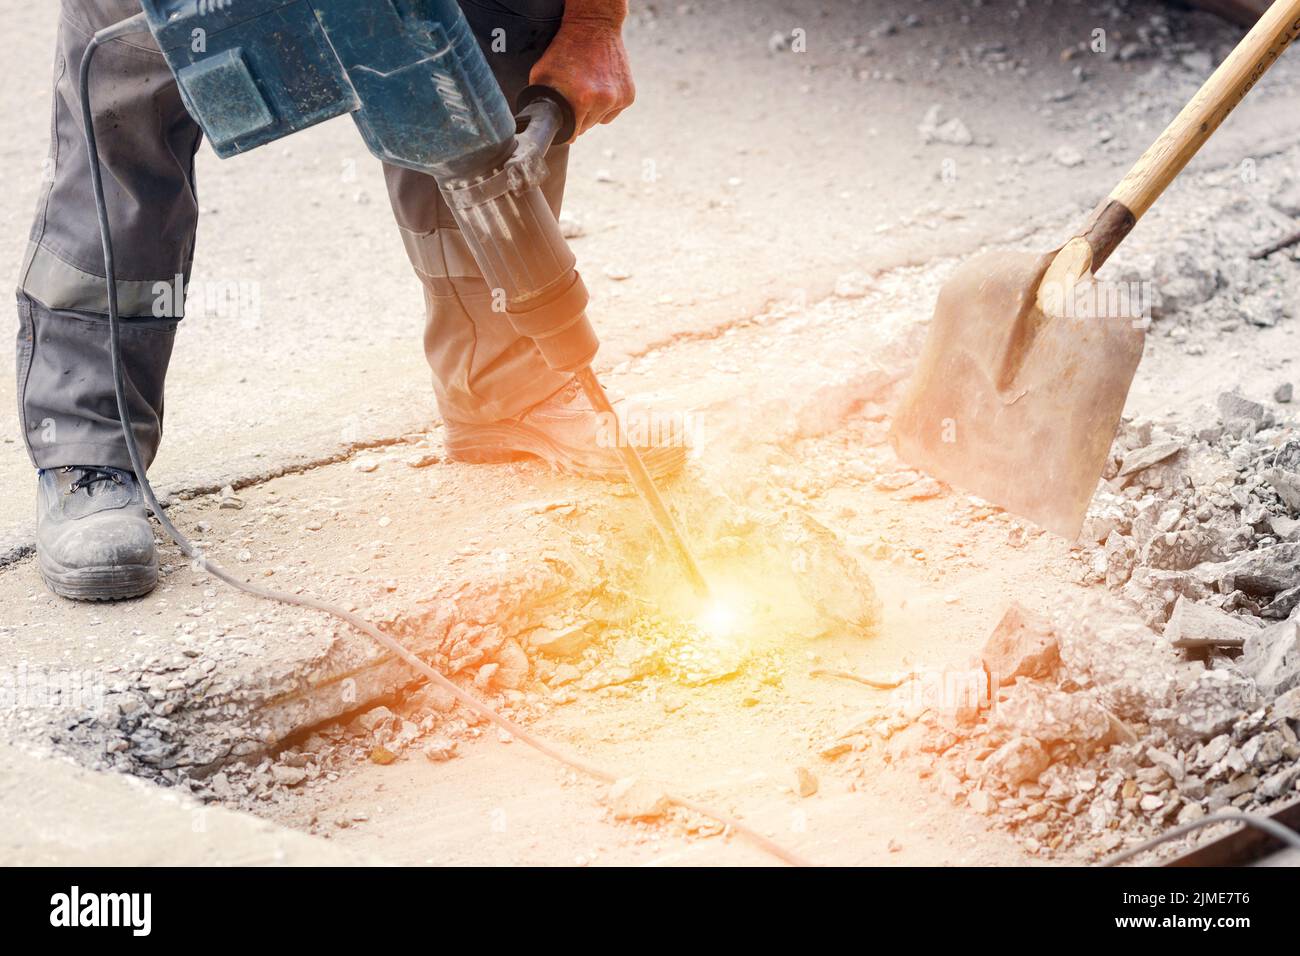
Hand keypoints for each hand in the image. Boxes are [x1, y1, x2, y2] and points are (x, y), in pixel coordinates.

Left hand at [529, 8, 633, 141]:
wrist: (594, 26)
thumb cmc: (566, 48)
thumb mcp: (542, 73)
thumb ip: (539, 100)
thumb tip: (538, 120)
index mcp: (582, 99)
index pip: (573, 134)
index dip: (566, 130)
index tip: (563, 123)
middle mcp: (603, 101)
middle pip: (587, 128)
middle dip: (578, 118)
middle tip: (573, 99)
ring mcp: (618, 98)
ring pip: (600, 121)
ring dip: (592, 112)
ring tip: (586, 91)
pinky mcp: (629, 95)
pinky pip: (613, 113)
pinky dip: (606, 106)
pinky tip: (599, 89)